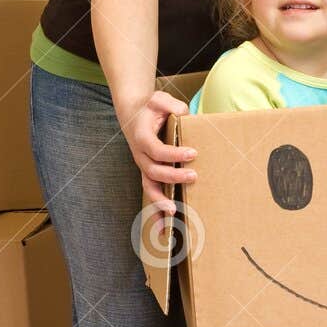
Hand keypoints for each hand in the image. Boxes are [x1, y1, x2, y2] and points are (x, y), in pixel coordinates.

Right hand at [121, 90, 196, 216]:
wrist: (133, 115)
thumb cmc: (150, 108)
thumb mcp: (159, 99)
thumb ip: (171, 104)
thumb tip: (185, 114)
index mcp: (142, 137)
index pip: (157, 150)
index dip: (173, 154)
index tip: (192, 153)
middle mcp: (140, 155)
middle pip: (153, 171)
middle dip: (172, 177)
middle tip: (193, 176)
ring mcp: (143, 166)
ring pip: (148, 187)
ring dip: (159, 201)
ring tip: (174, 212)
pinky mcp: (148, 173)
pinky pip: (151, 193)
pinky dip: (155, 211)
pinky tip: (164, 228)